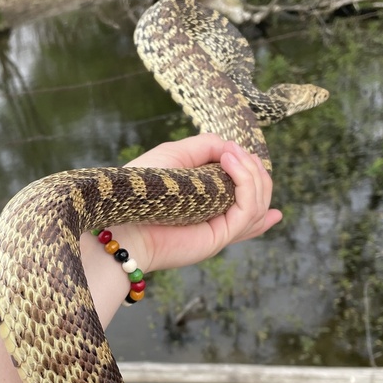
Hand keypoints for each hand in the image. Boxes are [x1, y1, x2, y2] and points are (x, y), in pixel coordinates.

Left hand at [113, 134, 281, 272]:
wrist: (123, 221)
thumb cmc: (141, 188)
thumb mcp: (175, 155)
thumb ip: (206, 146)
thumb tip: (234, 148)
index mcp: (209, 200)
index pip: (246, 191)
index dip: (253, 171)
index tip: (240, 151)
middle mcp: (218, 216)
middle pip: (259, 197)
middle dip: (258, 171)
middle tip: (242, 153)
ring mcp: (221, 228)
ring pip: (260, 204)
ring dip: (254, 174)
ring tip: (233, 156)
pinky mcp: (220, 237)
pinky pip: (248, 211)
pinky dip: (247, 184)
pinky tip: (231, 164)